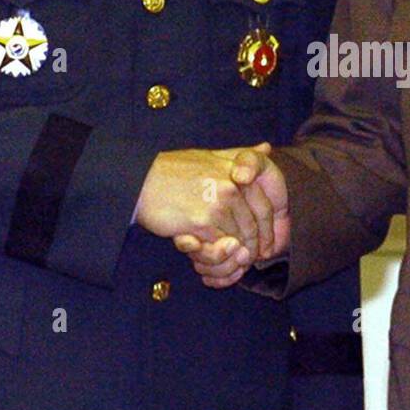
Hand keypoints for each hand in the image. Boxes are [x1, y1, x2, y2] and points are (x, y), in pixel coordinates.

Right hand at [176, 148, 289, 287]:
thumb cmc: (174, 169)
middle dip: (252, 248)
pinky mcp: (199, 223)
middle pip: (252, 228)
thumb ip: (240, 156)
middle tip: (248, 260)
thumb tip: (267, 147)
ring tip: (231, 262)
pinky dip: (217, 255)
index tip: (265, 243)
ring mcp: (216, 205)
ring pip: (237, 240)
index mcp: (236, 171)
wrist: (141, 180)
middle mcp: (230, 187)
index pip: (265, 207)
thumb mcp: (211, 156)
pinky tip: (212, 255)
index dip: (268, 230)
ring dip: (234, 255)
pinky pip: (217, 247)